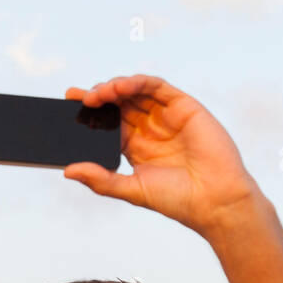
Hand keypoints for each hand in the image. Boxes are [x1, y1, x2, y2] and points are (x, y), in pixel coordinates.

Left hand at [61, 74, 258, 234]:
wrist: (214, 200)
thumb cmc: (176, 200)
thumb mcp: (131, 189)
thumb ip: (101, 179)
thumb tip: (68, 171)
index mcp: (134, 146)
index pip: (107, 123)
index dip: (89, 113)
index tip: (68, 106)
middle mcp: (149, 128)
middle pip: (118, 104)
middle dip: (97, 97)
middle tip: (79, 99)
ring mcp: (166, 116)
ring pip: (135, 92)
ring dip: (114, 88)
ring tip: (97, 94)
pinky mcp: (183, 106)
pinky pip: (157, 87)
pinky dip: (137, 82)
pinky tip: (120, 87)